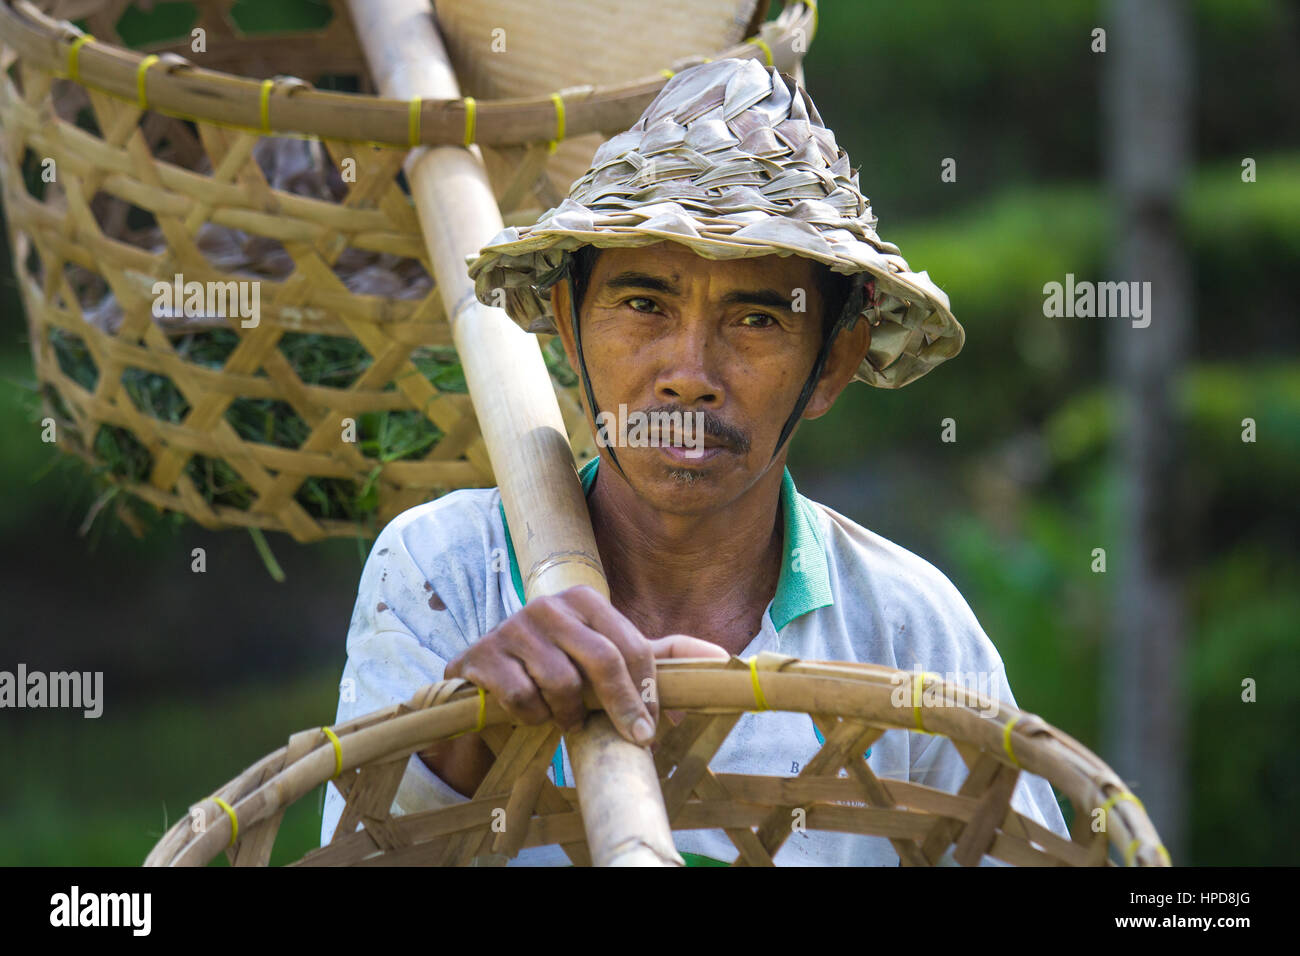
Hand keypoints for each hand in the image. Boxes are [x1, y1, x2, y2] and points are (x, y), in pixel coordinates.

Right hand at [444, 586, 726, 745]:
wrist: (486, 682)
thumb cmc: (561, 668)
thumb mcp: (610, 657)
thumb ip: (663, 655)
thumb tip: (724, 657)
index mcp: (584, 598)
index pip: (632, 645)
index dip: (647, 691)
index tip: (652, 726)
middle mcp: (548, 605)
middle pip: (603, 661)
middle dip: (622, 708)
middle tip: (634, 740)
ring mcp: (512, 627)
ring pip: (562, 684)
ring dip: (570, 715)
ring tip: (567, 720)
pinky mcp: (482, 656)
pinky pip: (523, 698)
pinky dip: (532, 718)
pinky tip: (530, 715)